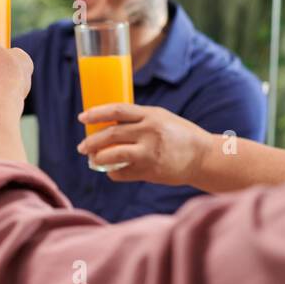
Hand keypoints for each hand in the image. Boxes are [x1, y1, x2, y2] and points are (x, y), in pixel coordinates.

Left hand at [76, 104, 211, 184]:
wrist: (202, 157)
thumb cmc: (178, 135)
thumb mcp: (160, 118)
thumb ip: (137, 120)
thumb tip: (107, 124)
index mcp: (151, 115)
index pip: (117, 110)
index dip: (97, 113)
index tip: (82, 117)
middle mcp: (149, 132)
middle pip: (111, 135)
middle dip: (91, 142)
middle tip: (82, 147)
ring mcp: (150, 153)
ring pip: (113, 156)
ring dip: (98, 158)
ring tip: (93, 160)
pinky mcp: (150, 171)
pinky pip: (123, 173)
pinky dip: (113, 173)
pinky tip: (111, 171)